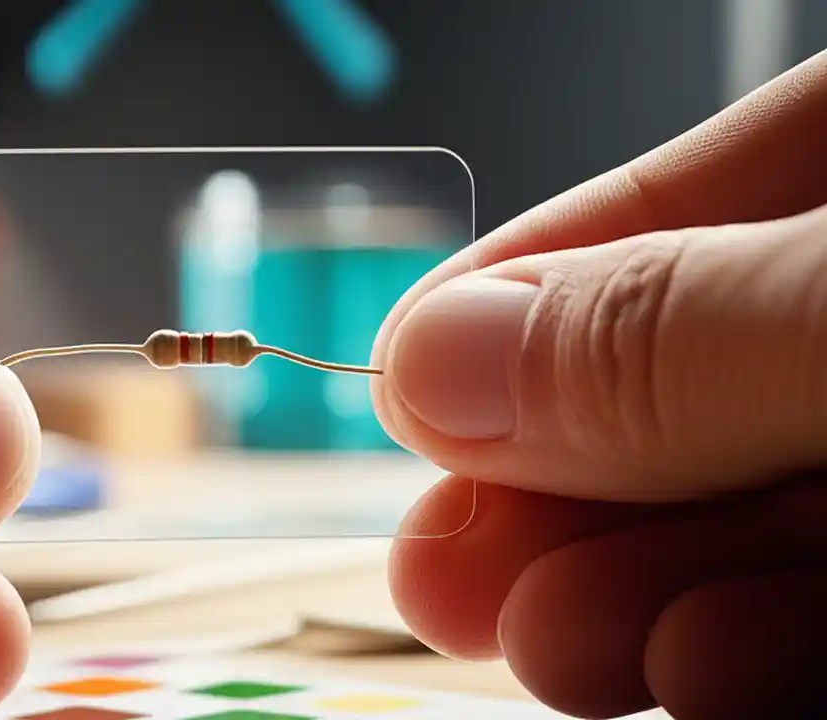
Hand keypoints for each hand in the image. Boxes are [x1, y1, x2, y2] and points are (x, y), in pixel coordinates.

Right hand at [373, 51, 826, 718]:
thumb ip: (682, 329)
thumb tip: (436, 357)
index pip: (676, 210)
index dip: (520, 297)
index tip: (402, 389)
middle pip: (705, 379)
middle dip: (563, 484)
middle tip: (448, 573)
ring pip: (774, 508)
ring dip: (647, 591)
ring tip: (555, 643)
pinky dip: (772, 655)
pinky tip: (704, 672)